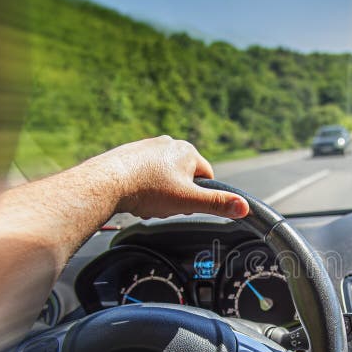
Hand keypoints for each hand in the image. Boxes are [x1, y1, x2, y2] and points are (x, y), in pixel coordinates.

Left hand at [94, 135, 248, 218]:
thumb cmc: (148, 189)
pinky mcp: (130, 153)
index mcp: (188, 151)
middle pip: (185, 178)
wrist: (106, 182)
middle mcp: (169, 143)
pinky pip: (145, 173)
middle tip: (164, 205)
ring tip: (147, 201)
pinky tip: (135, 196)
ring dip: (160, 192)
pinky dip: (143, 186)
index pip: (206, 178)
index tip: (184, 205)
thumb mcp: (188, 201)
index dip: (198, 196)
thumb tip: (244, 207)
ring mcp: (148, 146)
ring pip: (164, 177)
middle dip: (177, 195)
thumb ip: (217, 203)